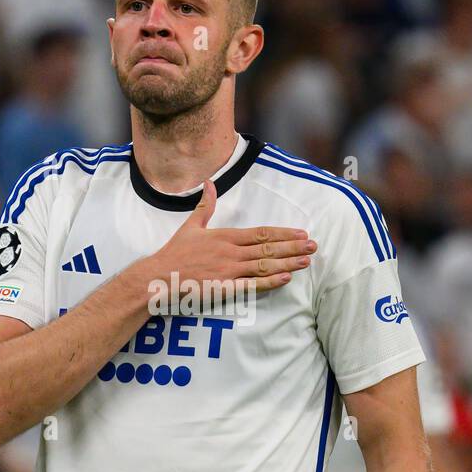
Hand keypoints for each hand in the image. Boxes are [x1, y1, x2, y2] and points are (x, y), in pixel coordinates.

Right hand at [142, 178, 316, 294]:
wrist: (158, 277)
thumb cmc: (174, 253)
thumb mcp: (190, 226)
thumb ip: (204, 205)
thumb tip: (209, 183)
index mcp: (225, 236)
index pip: (261, 233)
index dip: (283, 233)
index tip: (301, 233)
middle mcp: (230, 252)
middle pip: (267, 248)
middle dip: (293, 247)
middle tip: (314, 246)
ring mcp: (228, 271)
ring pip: (263, 265)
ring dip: (287, 263)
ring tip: (306, 262)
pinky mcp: (223, 288)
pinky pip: (251, 286)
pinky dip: (269, 282)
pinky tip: (285, 279)